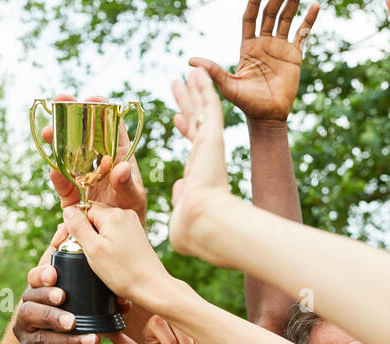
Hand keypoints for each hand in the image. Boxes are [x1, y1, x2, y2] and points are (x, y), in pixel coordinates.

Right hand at [13, 245, 102, 343]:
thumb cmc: (77, 336)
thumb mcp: (88, 317)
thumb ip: (104, 305)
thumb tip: (125, 302)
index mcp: (37, 300)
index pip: (31, 283)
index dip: (39, 277)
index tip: (54, 275)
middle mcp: (26, 320)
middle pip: (27, 310)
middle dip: (48, 308)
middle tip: (67, 308)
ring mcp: (28, 343)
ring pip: (41, 338)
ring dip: (67, 337)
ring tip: (90, 336)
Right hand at [41, 94, 147, 220]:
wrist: (119, 242)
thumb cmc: (133, 216)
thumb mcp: (134, 200)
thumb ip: (127, 185)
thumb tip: (120, 168)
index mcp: (118, 157)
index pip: (111, 128)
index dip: (102, 110)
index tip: (91, 100)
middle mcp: (98, 164)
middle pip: (83, 135)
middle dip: (71, 117)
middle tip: (60, 101)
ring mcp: (82, 178)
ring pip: (68, 154)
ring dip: (57, 141)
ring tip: (48, 132)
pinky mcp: (71, 196)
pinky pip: (62, 182)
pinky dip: (57, 176)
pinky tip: (52, 167)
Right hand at [62, 203, 176, 313]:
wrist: (153, 288)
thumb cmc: (123, 272)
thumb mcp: (94, 249)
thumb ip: (78, 227)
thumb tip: (68, 210)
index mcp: (113, 214)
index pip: (83, 209)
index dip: (73, 225)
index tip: (67, 243)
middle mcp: (125, 214)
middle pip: (94, 216)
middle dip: (83, 231)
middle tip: (77, 252)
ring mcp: (132, 225)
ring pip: (103, 226)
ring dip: (94, 239)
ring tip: (94, 258)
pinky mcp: (136, 236)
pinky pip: (114, 233)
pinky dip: (106, 243)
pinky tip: (106, 258)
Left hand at [168, 68, 235, 265]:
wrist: (202, 222)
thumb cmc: (192, 227)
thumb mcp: (182, 211)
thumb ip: (181, 196)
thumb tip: (179, 189)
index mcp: (198, 172)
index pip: (190, 144)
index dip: (184, 128)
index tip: (176, 117)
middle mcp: (205, 156)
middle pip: (195, 121)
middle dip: (187, 102)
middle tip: (179, 84)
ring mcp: (210, 145)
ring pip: (203, 110)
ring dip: (195, 90)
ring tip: (189, 71)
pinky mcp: (213, 138)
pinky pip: (209, 107)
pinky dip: (205, 89)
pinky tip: (200, 72)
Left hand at [189, 0, 319, 124]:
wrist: (268, 117)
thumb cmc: (247, 104)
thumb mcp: (228, 86)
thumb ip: (213, 70)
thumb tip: (190, 61)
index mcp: (248, 47)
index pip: (250, 19)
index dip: (253, 3)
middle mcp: (264, 43)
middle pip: (269, 14)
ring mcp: (280, 48)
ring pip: (285, 19)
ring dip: (291, 4)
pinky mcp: (294, 55)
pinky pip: (302, 33)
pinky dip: (309, 20)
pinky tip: (315, 6)